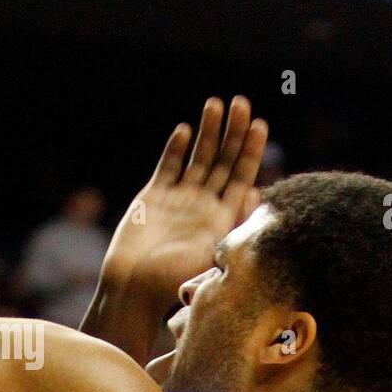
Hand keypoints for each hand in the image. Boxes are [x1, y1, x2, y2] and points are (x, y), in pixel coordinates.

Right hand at [100, 96, 267, 309]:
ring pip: (198, 158)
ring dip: (208, 132)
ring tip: (215, 104)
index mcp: (221, 218)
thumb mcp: (211, 255)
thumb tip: (256, 191)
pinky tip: (185, 130)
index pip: (242, 176)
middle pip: (223, 161)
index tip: (259, 124)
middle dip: (232, 132)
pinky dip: (176, 149)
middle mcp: (203, 205)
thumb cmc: (171, 281)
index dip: (250, 150)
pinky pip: (168, 166)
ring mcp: (179, 199)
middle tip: (241, 102)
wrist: (132, 289)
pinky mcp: (154, 197)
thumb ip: (232, 224)